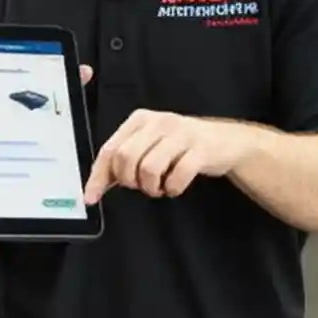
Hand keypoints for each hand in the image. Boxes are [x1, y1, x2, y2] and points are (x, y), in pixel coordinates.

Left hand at [83, 110, 259, 203]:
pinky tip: (175, 187)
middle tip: (141, 187)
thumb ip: (123, 162)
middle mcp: (158, 122)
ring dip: (152, 187)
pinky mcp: (201, 148)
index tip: (91, 197)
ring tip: (160, 187)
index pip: (110, 149)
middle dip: (129, 181)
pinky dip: (173, 189)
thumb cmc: (181, 146)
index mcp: (140, 120)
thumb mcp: (150, 146)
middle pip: (126, 158)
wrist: (226, 141)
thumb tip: (95, 187)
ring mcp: (181, 134)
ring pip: (149, 168)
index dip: (98, 176)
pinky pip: (178, 176)